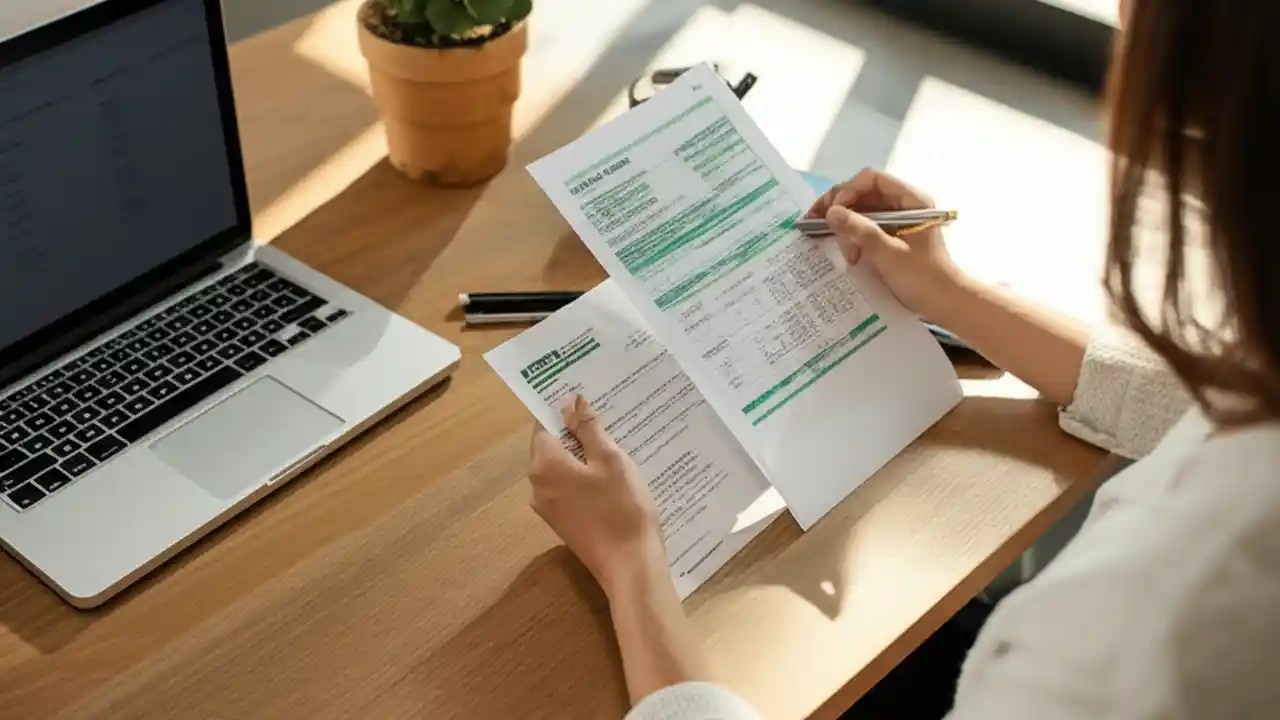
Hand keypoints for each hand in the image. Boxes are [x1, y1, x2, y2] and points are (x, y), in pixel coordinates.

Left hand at [528, 395, 666, 598]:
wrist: (630, 566)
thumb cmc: (622, 507)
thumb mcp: (610, 460)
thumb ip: (589, 429)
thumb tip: (572, 403)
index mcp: (544, 465)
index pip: (544, 425)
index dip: (564, 411)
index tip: (587, 401)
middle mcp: (537, 486)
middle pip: (551, 447)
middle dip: (576, 433)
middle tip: (608, 421)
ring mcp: (548, 508)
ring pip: (561, 469)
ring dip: (583, 456)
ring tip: (615, 447)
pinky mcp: (562, 523)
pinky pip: (568, 489)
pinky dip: (584, 478)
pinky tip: (611, 477)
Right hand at [807, 168, 969, 320]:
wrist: (945, 303)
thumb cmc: (922, 277)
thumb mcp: (888, 254)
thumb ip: (860, 230)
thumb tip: (831, 212)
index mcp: (911, 200)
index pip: (872, 179)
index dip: (848, 191)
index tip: (833, 213)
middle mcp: (903, 204)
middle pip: (863, 193)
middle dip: (841, 209)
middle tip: (818, 225)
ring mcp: (897, 220)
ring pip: (861, 211)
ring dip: (846, 228)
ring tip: (844, 251)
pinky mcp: (891, 236)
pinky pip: (865, 228)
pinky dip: (853, 238)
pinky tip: (848, 254)